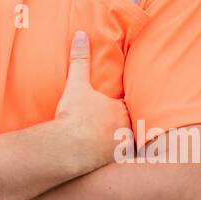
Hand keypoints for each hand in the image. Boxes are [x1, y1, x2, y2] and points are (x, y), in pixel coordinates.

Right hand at [52, 31, 129, 174]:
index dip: (126, 106)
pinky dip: (120, 162)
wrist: (67, 147)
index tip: (121, 106)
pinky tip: (116, 165)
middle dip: (130, 125)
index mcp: (120, 110)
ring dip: (127, 144)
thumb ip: (80, 59)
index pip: (129, 106)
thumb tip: (80, 35)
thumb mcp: (76, 85)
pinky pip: (121, 162)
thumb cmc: (74, 116)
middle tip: (125, 125)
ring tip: (123, 146)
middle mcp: (125, 129)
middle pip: (133, 125)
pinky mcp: (113, 164)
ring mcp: (121, 148)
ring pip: (130, 144)